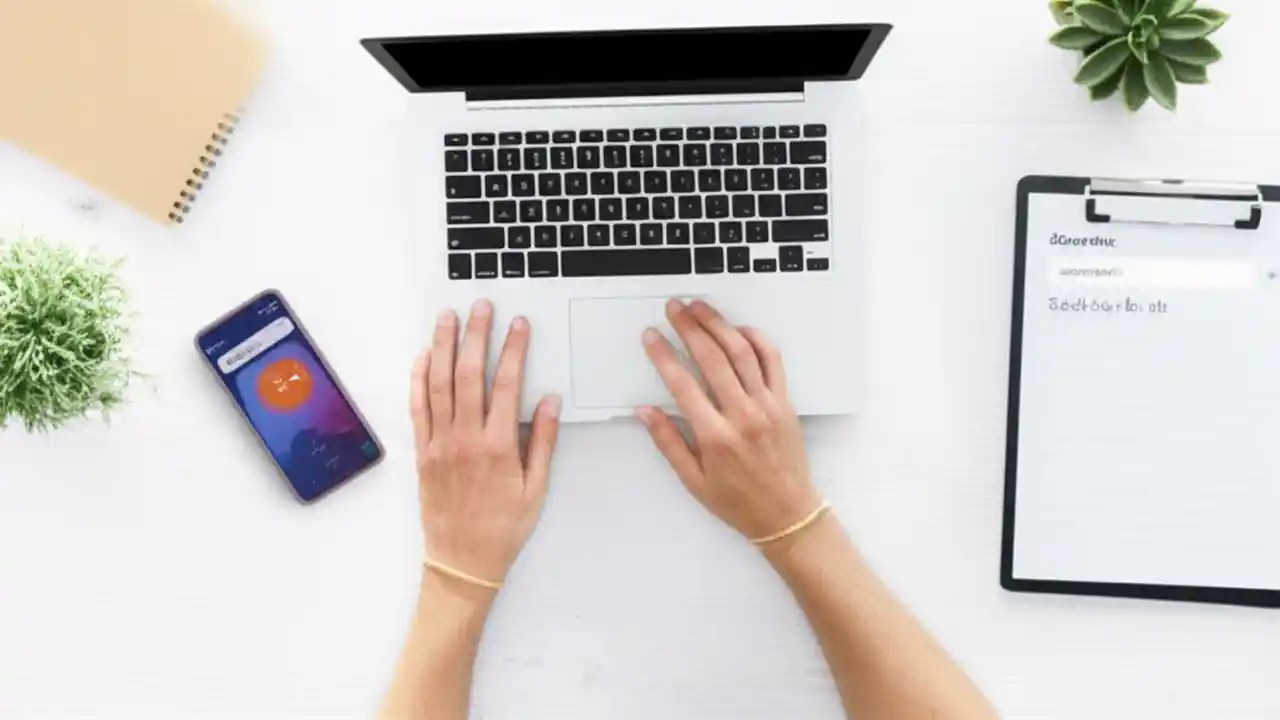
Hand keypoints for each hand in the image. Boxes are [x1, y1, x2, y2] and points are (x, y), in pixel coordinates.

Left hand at [410, 300, 560, 584]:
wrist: (462, 560)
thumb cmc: (503, 528)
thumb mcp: (536, 488)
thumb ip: (542, 441)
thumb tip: (549, 401)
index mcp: (497, 447)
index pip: (506, 385)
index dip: (513, 350)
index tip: (518, 326)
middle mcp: (465, 439)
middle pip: (469, 374)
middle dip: (476, 335)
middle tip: (481, 307)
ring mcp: (439, 444)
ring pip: (439, 384)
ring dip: (444, 346)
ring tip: (448, 317)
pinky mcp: (422, 452)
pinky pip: (417, 407)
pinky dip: (419, 379)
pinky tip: (424, 356)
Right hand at [636, 299, 819, 539]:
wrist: (787, 514)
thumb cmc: (739, 502)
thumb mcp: (693, 480)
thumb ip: (668, 442)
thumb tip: (645, 412)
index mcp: (715, 437)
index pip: (682, 383)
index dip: (663, 355)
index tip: (651, 336)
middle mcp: (742, 416)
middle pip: (712, 358)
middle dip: (689, 327)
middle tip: (674, 308)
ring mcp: (767, 406)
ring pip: (742, 352)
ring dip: (719, 324)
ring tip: (701, 307)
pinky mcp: (785, 402)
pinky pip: (773, 361)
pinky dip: (757, 339)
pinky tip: (739, 329)